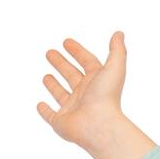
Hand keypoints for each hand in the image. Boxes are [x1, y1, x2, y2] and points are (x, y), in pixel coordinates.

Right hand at [36, 31, 128, 148]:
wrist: (99, 126)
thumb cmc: (106, 97)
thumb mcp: (114, 68)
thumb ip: (117, 51)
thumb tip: (119, 33)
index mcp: (97, 82)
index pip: (87, 63)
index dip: (77, 51)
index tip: (67, 42)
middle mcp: (85, 95)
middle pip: (71, 76)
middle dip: (61, 64)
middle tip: (50, 53)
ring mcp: (73, 109)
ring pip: (61, 95)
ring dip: (54, 85)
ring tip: (46, 76)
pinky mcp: (61, 122)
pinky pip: (50, 115)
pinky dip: (44, 111)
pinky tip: (40, 105)